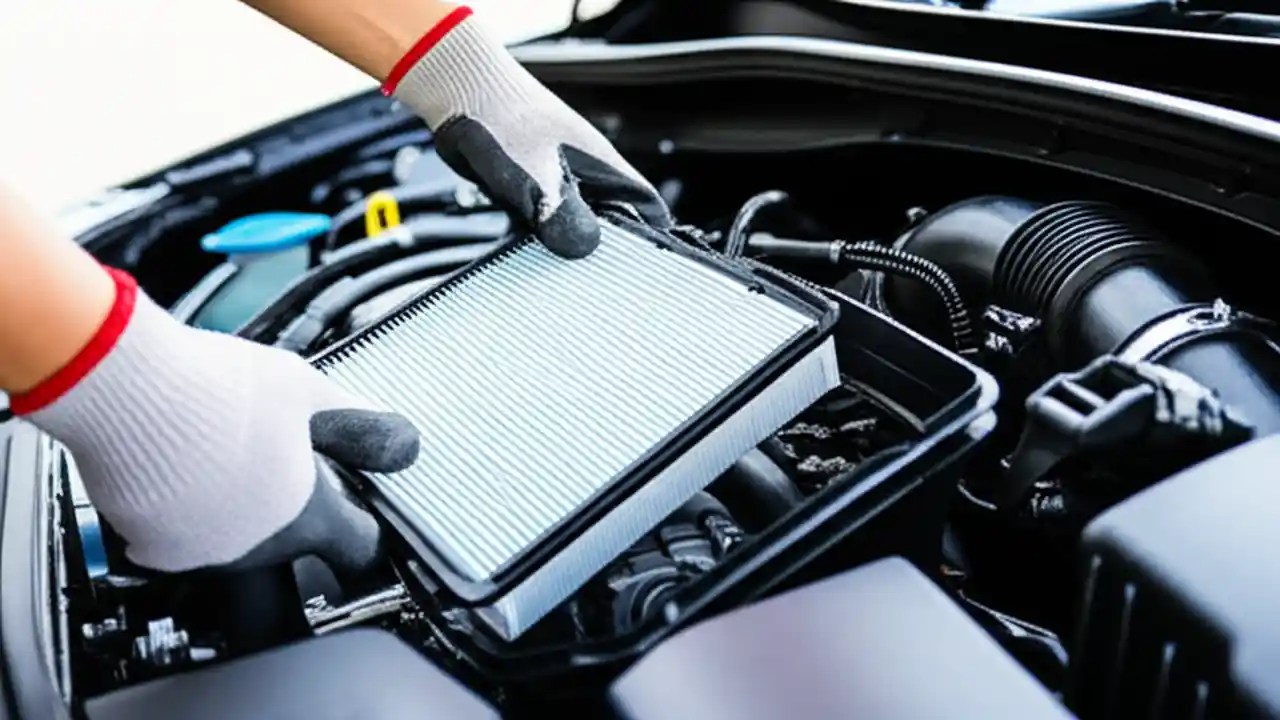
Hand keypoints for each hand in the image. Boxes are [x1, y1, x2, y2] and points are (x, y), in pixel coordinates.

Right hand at [14, 269, 418, 575]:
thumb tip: (401, 443)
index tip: (362, 516)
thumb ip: (359, 425)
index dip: (366, 530)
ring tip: (225, 451)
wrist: (124, 390)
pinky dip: (187, 512)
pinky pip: (182, 538)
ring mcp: (199, 555)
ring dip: (239, 511)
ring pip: (236, 541)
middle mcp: (255, 550)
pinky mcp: (148, 548)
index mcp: (306, 517)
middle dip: (292, 506)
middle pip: (293, 542)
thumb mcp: (307, 392)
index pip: (360, 550)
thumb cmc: (214, 389)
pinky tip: (184, 466)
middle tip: (277, 457)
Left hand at [383, 7, 671, 258]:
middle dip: (608, 250)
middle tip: (597, 282)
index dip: (651, 236)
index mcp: (603, 167)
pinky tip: (527, 253)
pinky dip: (539, 238)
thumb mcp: (537, 177)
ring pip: (575, 223)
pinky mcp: (531, 186)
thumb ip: (562, 214)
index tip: (643, 268)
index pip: (646, 206)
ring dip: (569, 246)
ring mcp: (559, 179)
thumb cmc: (502, 121)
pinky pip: (545, 220)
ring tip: (563, 275)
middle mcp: (587, 174)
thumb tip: (584, 249)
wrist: (459, 93)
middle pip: (613, 220)